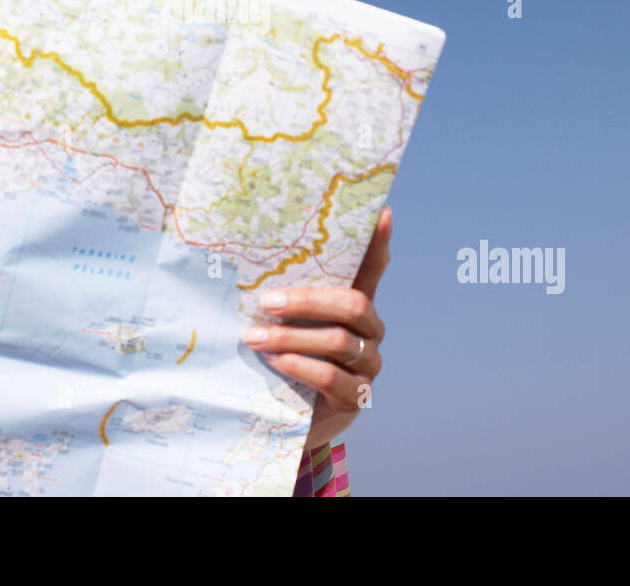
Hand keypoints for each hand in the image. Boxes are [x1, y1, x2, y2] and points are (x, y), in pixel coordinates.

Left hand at [240, 205, 390, 448]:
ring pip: (338, 340)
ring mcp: (367, 364)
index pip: (372, 268)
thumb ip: (280, 294)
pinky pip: (330, 376)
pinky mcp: (356, 397)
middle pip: (354, 303)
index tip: (383, 212)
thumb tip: (245, 256)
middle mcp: (369, 330)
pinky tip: (276, 363)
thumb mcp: (285, 323)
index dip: (379, 243)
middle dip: (307, 300)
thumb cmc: (284, 356)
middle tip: (266, 303)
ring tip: (254, 338)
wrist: (290, 417)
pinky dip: (299, 366)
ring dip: (291, 337)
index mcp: (354, 304)